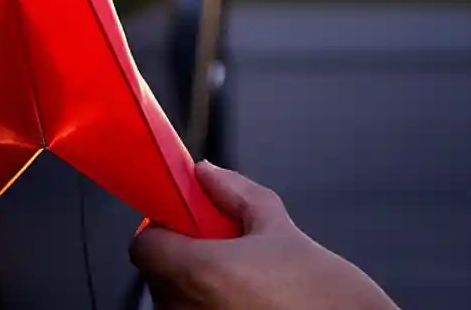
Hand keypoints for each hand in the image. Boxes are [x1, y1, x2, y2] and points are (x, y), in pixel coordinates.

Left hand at [130, 162, 398, 309]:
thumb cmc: (325, 297)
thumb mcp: (281, 231)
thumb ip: (238, 195)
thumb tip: (209, 173)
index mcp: (198, 273)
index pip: (144, 245)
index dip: (166, 227)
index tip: (189, 222)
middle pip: (159, 274)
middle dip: (186, 256)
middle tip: (225, 250)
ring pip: (176, 300)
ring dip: (198, 286)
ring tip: (246, 283)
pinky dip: (211, 306)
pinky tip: (248, 303)